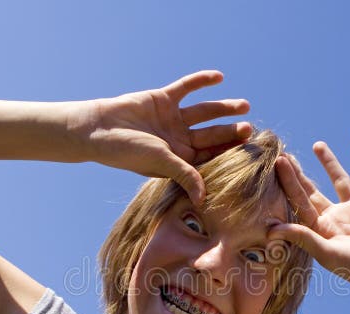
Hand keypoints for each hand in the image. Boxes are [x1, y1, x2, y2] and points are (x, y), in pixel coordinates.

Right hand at [76, 70, 250, 202]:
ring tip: (244, 105)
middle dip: (230, 132)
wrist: (99, 130)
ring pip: (204, 112)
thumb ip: (185, 175)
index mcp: (180, 158)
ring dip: (223, 108)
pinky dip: (201, 81)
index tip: (249, 150)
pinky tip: (220, 77)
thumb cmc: (128, 152)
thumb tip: (203, 200)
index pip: (210, 155)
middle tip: (249, 128)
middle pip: (211, 134)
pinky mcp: (163, 99)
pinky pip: (186, 88)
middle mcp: (179, 139)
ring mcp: (172, 119)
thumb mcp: (161, 163)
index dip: (229, 152)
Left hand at [270, 136, 349, 299]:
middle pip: (312, 190)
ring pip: (339, 179)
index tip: (278, 163)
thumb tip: (270, 230)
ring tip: (317, 144)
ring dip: (329, 162)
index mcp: (320, 230)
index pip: (299, 202)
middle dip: (299, 173)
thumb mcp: (328, 254)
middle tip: (284, 154)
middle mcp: (334, 218)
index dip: (288, 183)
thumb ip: (302, 238)